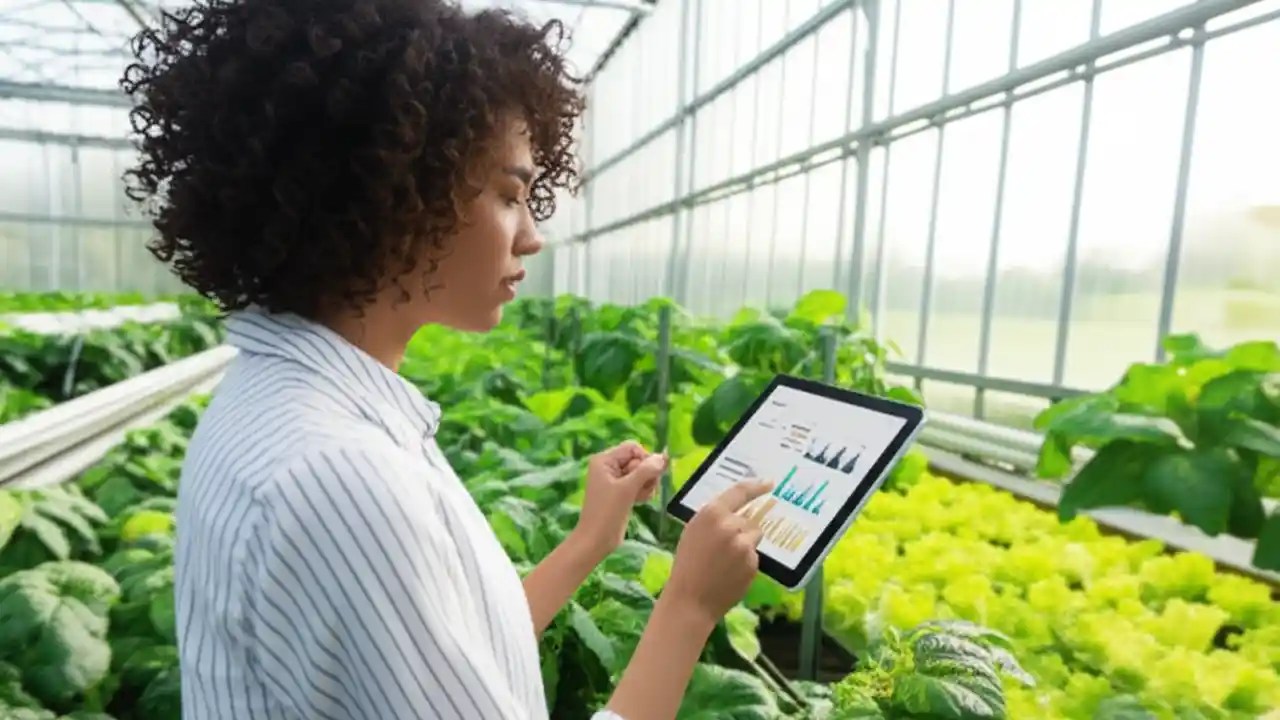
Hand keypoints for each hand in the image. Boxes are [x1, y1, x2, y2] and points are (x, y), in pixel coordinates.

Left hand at [574, 440, 667, 558]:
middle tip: (643, 489)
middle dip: (646, 474)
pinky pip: (640, 484)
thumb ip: (646, 471)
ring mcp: (615, 480)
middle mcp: (609, 467)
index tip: (648, 476)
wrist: (596, 540)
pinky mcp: (622, 493)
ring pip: (642, 473)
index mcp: (604, 460)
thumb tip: (663, 457)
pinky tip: (640, 502)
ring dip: (647, 484)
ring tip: (640, 498)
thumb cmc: (607, 512)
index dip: (644, 459)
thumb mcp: (627, 489)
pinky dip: (644, 491)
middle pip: (639, 460)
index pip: (633, 448)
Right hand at [663, 480, 772, 625]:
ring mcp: (744, 545)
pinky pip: (754, 556)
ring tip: (726, 562)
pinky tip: (730, 573)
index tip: (769, 483)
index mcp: (712, 513)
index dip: (756, 486)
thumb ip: (714, 518)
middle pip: (748, 520)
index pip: (740, 492)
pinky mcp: (753, 563)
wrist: (691, 599)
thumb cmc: (687, 564)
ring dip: (745, 545)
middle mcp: (731, 525)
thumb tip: (736, 512)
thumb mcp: (694, 531)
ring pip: (754, 537)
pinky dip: (746, 562)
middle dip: (741, 530)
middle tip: (723, 548)